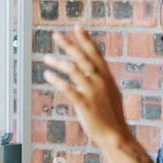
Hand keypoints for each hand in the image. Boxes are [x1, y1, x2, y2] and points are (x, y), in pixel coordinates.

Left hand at [42, 27, 129, 149]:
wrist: (115, 135)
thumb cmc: (112, 115)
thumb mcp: (110, 92)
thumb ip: (101, 79)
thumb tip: (92, 69)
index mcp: (107, 77)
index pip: (96, 53)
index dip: (86, 40)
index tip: (77, 27)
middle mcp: (100, 81)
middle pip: (83, 58)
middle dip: (69, 45)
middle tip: (56, 35)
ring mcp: (93, 92)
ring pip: (74, 70)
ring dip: (59, 62)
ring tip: (47, 58)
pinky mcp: (84, 104)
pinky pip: (68, 88)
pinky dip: (57, 80)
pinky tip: (48, 75)